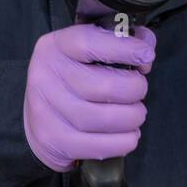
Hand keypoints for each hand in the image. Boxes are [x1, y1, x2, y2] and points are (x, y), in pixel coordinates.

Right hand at [23, 22, 155, 172]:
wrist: (39, 115)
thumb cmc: (75, 75)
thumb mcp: (91, 49)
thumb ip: (122, 40)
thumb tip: (146, 49)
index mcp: (57, 46)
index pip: (89, 42)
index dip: (124, 49)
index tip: (147, 56)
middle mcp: (46, 75)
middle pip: (104, 86)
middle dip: (135, 90)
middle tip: (139, 91)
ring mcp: (45, 110)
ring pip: (103, 118)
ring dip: (132, 118)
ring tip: (136, 115)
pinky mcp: (52, 140)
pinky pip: (97, 145)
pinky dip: (122, 142)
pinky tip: (129, 136)